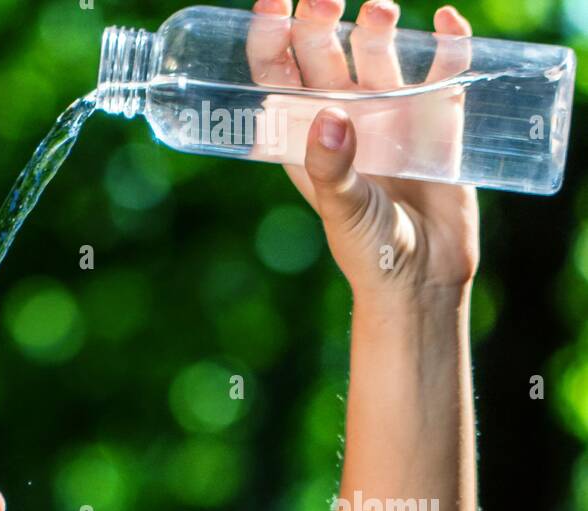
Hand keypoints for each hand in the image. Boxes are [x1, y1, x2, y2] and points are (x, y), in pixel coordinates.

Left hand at [247, 0, 479, 301]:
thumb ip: (332, 168)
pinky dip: (448, 40)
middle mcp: (343, 116)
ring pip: (378, 48)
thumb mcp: (342, 211)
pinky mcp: (436, 116)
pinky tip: (446, 24)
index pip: (277, 75)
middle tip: (326, 2)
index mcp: (304, 137)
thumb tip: (329, 118)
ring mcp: (390, 112)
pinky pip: (442, 65)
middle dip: (320, 18)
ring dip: (377, 23)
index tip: (273, 3)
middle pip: (323, 50)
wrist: (423, 276)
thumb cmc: (369, 251)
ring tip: (380, 13)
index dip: (270, 36)